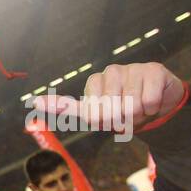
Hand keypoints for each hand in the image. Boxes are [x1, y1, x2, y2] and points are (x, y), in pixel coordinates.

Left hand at [35, 63, 186, 136]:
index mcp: (94, 82)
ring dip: (138, 115)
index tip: (106, 119)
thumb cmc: (121, 110)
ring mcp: (132, 69)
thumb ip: (66, 108)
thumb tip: (33, 103)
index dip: (103, 122)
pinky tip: (153, 100)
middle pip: (112, 111)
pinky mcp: (153, 70)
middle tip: (126, 115)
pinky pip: (149, 100)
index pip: (92, 113)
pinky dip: (152, 108)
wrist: (156, 105)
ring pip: (132, 106)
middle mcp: (111, 72)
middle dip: (121, 121)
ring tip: (140, 108)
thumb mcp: (93, 113)